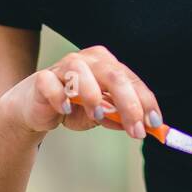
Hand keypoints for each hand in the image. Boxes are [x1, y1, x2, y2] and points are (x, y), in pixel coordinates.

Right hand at [0, 47, 161, 141]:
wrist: (37, 108)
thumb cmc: (73, 107)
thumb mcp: (101, 115)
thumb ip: (118, 117)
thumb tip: (140, 127)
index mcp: (108, 65)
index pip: (132, 80)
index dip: (145, 102)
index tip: (154, 124)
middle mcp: (88, 60)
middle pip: (113, 75)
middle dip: (129, 104)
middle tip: (136, 130)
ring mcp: (64, 67)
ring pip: (81, 72)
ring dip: (93, 96)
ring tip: (98, 115)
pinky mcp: (42, 79)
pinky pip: (52, 84)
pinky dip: (61, 98)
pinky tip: (66, 109)